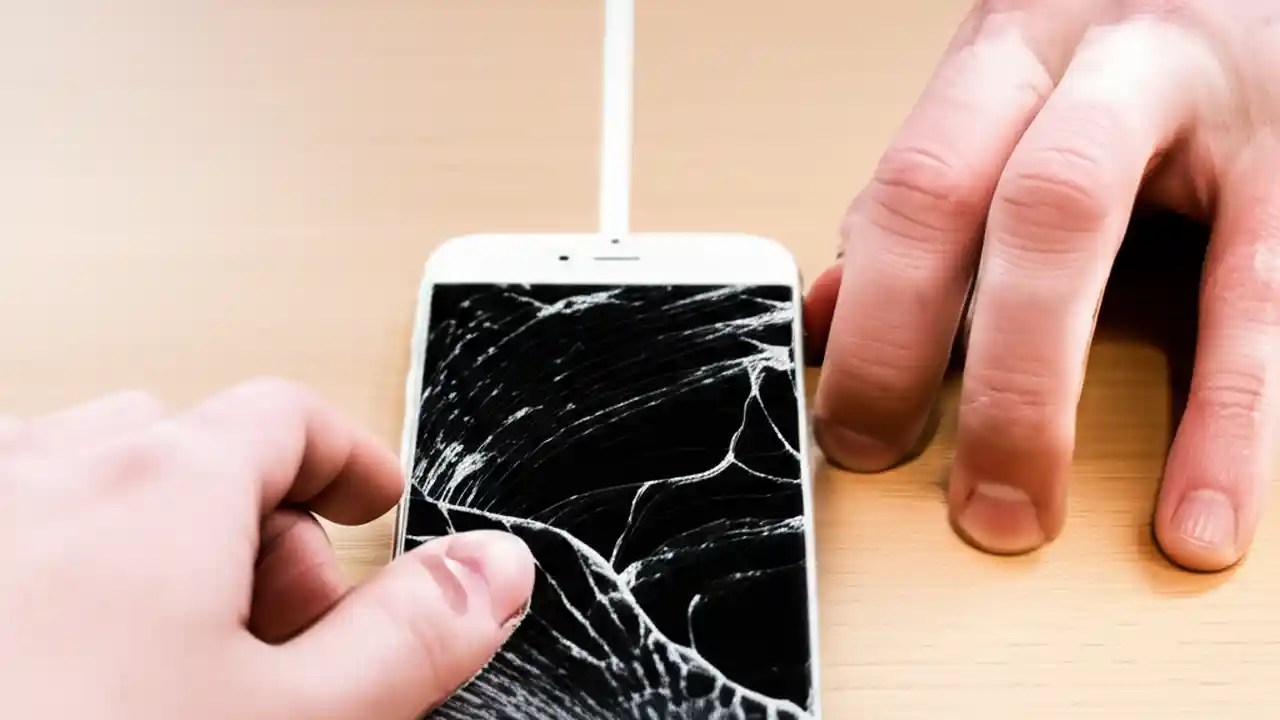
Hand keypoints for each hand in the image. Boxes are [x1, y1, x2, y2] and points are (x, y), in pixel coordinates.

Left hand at [0, 380, 533, 718]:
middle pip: (197, 449)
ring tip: (170, 664)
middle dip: (261, 532)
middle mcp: (51, 470)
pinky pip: (20, 529)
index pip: (290, 417)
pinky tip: (66, 671)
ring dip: (159, 550)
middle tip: (285, 636)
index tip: (375, 502)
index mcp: (163, 483)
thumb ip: (413, 636)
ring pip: (98, 488)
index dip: (352, 461)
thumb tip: (494, 572)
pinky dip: (68, 572)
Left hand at [806, 0, 1279, 571]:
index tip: (851, 432)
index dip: (873, 318)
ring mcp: (1201, 100)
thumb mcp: (1015, 100)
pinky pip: (1257, 293)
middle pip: (992, 203)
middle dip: (941, 358)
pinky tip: (1205, 508)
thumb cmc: (1120, 53)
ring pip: (1085, 226)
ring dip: (1044, 392)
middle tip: (938, 489)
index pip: (914, 185)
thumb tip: (831, 319)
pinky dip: (1229, 416)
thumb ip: (929, 203)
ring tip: (1029, 516)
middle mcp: (1091, 63)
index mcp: (1008, 56)